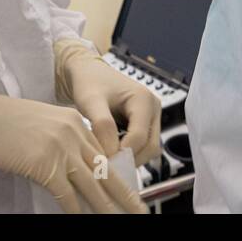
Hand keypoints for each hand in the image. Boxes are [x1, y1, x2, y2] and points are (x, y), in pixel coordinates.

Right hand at [0, 93, 144, 213]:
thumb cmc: (1, 123)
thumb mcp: (41, 125)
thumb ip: (62, 140)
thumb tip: (75, 166)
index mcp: (73, 119)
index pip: (102, 151)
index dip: (116, 174)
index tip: (128, 189)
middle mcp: (72, 131)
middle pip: (104, 169)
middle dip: (124, 194)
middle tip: (139, 209)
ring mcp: (60, 147)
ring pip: (92, 184)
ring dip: (107, 207)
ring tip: (121, 219)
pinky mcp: (44, 164)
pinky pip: (67, 194)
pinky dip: (77, 210)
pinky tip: (84, 219)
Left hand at [55, 39, 161, 164]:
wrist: (88, 73)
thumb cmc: (89, 82)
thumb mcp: (91, 101)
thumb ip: (102, 125)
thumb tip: (111, 153)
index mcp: (143, 99)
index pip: (140, 137)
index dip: (122, 154)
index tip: (102, 163)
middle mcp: (153, 108)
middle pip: (150, 146)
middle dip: (129, 159)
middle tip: (105, 167)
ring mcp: (151, 116)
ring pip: (148, 149)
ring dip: (130, 158)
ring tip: (106, 160)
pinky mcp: (145, 123)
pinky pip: (142, 145)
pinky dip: (128, 153)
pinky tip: (110, 152)